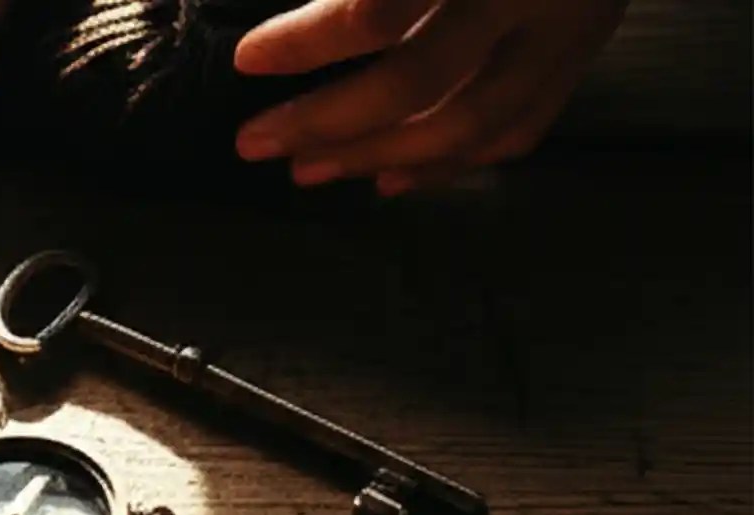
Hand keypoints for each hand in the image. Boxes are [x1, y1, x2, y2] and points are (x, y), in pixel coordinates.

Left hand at [232, 0, 628, 193]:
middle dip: (327, 120)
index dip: (312, 37)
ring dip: (376, 157)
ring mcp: (566, 33)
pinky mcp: (582, 58)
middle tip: (255, 143)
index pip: (381, 8)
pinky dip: (448, 164)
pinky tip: (389, 181)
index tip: (248, 59)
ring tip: (304, 171)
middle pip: (419, 78)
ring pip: (466, 122)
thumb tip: (306, 23)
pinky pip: (515, 132)